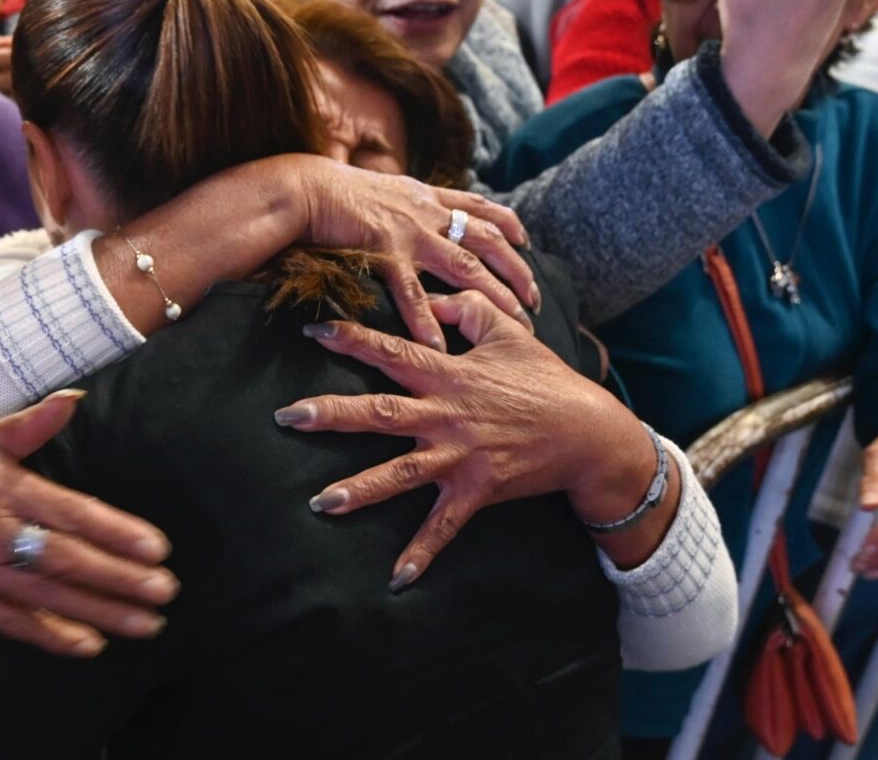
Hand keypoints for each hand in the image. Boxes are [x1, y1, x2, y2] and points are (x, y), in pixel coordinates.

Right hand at [0, 391, 177, 655]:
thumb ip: (33, 424)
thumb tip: (76, 397)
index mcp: (4, 488)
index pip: (71, 513)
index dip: (116, 532)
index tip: (157, 548)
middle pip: (64, 559)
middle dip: (118, 578)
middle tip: (163, 591)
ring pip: (45, 595)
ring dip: (99, 612)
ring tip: (145, 623)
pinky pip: (12, 623)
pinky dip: (51, 634)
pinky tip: (90, 643)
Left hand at [276, 289, 653, 588]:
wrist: (589, 433)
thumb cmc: (545, 379)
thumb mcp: (508, 332)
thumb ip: (465, 309)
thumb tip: (430, 298)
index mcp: (450, 374)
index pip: (393, 352)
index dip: (353, 339)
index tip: (312, 332)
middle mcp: (447, 416)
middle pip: (380, 413)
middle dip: (332, 415)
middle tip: (288, 416)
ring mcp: (460, 456)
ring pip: (400, 473)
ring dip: (359, 490)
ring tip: (320, 503)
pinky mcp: (477, 491)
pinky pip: (445, 526)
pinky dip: (423, 552)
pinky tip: (398, 579)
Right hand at [291, 155, 538, 348]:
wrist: (304, 189)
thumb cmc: (334, 193)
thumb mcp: (382, 189)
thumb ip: (405, 204)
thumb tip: (415, 212)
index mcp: (426, 196)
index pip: (480, 207)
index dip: (508, 224)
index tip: (526, 242)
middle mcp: (427, 211)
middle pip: (488, 240)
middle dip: (516, 270)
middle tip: (535, 299)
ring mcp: (410, 231)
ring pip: (467, 266)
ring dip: (495, 296)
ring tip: (517, 323)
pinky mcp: (386, 251)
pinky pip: (413, 292)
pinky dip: (427, 321)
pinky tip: (440, 345)